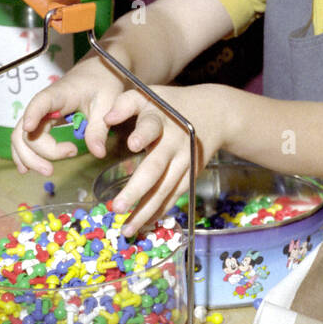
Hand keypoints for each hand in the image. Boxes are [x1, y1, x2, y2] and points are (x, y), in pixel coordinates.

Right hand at [10, 55, 125, 173]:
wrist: (98, 71)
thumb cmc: (103, 83)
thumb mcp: (107, 104)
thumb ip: (100, 129)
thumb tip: (97, 154)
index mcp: (60, 94)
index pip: (41, 102)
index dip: (33, 114)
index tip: (30, 129)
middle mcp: (44, 104)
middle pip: (27, 129)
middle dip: (36, 152)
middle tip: (52, 170)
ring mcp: (40, 113)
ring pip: (22, 136)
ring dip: (29, 156)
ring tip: (47, 171)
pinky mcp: (42, 120)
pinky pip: (27, 137)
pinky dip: (25, 153)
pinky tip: (27, 168)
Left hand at [101, 84, 230, 233]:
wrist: (215, 113)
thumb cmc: (171, 104)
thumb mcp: (149, 94)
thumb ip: (125, 103)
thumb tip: (106, 118)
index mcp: (161, 120)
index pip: (152, 126)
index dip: (143, 134)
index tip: (133, 144)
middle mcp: (175, 143)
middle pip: (156, 168)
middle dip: (137, 190)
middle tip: (117, 207)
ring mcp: (185, 161)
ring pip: (165, 189)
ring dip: (146, 210)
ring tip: (126, 229)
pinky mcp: (191, 174)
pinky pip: (174, 196)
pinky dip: (159, 211)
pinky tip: (144, 225)